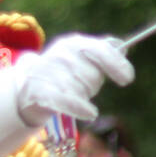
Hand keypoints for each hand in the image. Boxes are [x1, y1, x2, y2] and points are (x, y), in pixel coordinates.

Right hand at [13, 35, 133, 126]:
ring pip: (81, 90)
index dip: (116, 64)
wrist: (28, 84)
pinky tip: (90, 113)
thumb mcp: (82, 58)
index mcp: (73, 43)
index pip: (101, 50)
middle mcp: (60, 54)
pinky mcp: (38, 90)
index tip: (127, 79)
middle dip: (93, 85)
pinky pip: (67, 101)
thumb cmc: (64, 72)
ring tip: (70, 93)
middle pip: (93, 76)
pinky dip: (80, 107)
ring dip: (82, 96)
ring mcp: (48, 71)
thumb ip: (104, 52)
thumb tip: (124, 47)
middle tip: (83, 86)